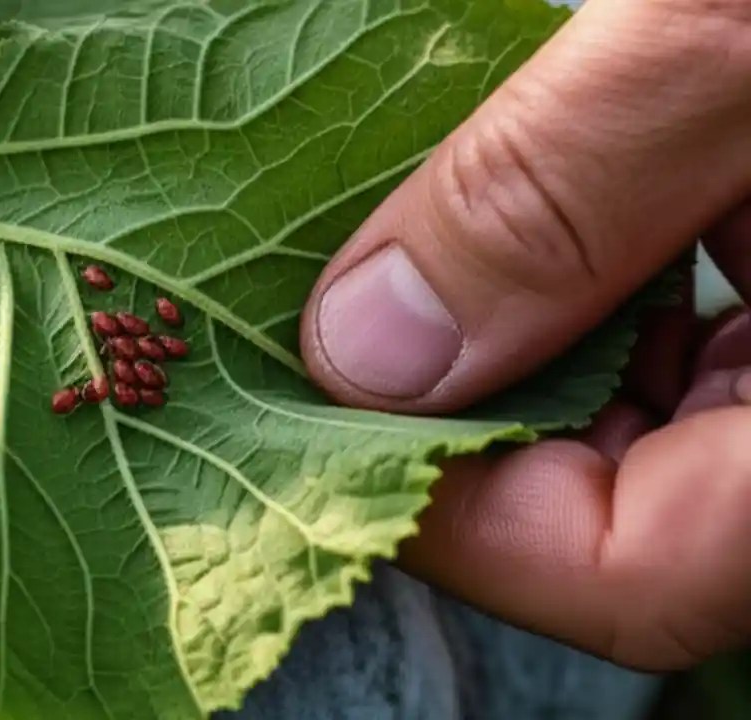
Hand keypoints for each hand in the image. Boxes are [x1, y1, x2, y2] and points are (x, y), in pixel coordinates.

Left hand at [297, 0, 750, 669]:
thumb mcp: (732, 21)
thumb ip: (562, 189)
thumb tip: (366, 348)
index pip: (628, 577)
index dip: (444, 507)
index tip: (312, 401)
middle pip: (631, 520)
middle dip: (472, 417)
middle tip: (344, 314)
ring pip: (661, 438)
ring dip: (532, 348)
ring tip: (442, 248)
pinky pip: (711, 353)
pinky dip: (612, 292)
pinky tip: (561, 207)